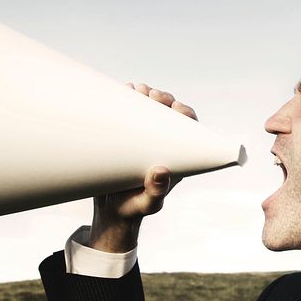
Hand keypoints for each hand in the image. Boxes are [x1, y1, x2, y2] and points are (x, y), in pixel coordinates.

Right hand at [87, 84, 196, 252]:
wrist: (111, 211)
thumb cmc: (135, 208)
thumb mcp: (148, 204)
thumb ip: (157, 192)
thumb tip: (162, 172)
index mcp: (177, 156)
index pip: (189, 129)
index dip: (185, 113)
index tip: (175, 106)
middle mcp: (162, 143)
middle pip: (168, 113)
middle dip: (161, 98)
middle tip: (150, 94)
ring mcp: (143, 138)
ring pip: (148, 108)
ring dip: (144, 95)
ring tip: (135, 90)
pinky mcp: (125, 137)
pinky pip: (128, 113)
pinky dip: (126, 99)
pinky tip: (123, 90)